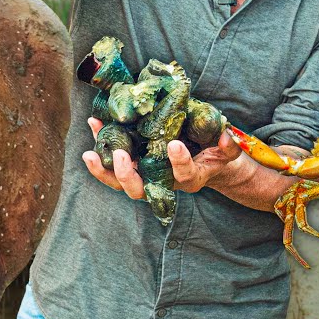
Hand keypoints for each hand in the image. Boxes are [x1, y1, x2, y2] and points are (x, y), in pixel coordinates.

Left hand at [80, 118, 244, 198]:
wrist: (206, 163)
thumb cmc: (216, 156)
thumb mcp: (228, 152)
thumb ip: (228, 146)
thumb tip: (226, 134)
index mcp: (189, 178)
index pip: (184, 175)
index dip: (179, 163)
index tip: (175, 145)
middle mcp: (164, 182)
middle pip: (141, 191)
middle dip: (127, 176)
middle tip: (120, 154)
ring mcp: (147, 176)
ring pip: (121, 183)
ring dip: (103, 169)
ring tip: (89, 152)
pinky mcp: (136, 165)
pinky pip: (113, 164)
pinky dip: (101, 149)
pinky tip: (95, 126)